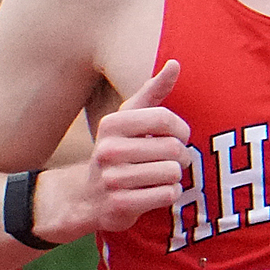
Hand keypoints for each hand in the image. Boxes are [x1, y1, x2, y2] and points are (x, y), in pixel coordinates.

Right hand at [81, 60, 190, 233]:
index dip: (182, 129)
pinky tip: (156, 191)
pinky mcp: (120, 205)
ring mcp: (113, 179)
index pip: (164, 118)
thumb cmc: (118, 151)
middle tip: (171, 161)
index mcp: (112, 123)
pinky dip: (169, 194)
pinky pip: (167, 195)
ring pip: (172, 173)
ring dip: (174, 177)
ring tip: (161, 176)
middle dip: (181, 157)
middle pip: (173, 148)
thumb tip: (175, 64)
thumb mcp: (128, 119)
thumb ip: (153, 91)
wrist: (87, 196)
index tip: (180, 137)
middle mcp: (108, 149)